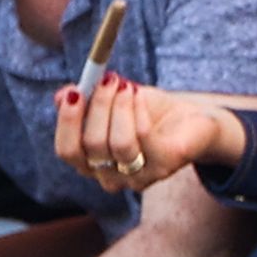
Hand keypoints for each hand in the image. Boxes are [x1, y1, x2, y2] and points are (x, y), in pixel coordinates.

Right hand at [58, 72, 243, 196]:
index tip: (74, 91)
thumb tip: (62, 96)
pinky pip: (144, 137)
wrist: (193, 121)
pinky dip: (139, 109)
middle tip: (107, 79)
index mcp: (91, 163)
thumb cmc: (148, 112)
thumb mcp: (113, 101)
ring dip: (120, 107)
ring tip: (127, 85)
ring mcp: (138, 177)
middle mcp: (111, 177)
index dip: (67, 122)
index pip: (68, 151)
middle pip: (92, 146)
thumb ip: (87, 100)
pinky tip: (141, 94)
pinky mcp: (164, 167)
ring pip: (119, 144)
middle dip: (98, 107)